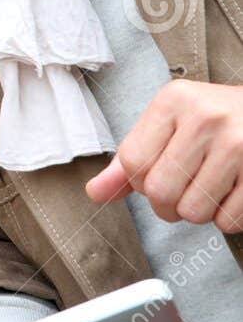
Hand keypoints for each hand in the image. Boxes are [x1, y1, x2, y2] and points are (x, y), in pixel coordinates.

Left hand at [86, 79, 242, 231]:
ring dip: (198, 212)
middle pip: (160, 191)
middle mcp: (206, 117)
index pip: (132, 161)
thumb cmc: (212, 121)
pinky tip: (231, 193)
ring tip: (208, 188)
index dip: (138, 181)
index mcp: (174, 101)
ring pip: (194, 211)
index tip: (155, 174)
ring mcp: (238, 144)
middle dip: (166, 204)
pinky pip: (228, 220)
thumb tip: (94, 194)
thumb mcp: (168, 124)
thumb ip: (130, 160)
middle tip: (181, 190)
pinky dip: (226, 219)